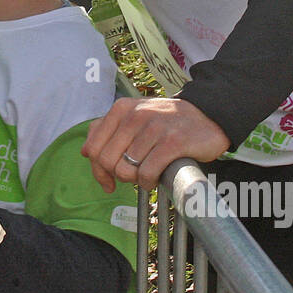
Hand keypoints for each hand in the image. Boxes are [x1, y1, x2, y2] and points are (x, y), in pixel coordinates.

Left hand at [82, 97, 229, 192]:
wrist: (208, 116)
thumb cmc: (166, 122)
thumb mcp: (134, 117)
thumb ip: (106, 130)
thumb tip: (85, 151)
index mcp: (121, 109)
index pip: (93, 148)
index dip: (97, 171)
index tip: (108, 182)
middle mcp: (135, 116)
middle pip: (107, 161)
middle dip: (117, 176)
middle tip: (133, 176)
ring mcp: (154, 128)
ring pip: (126, 170)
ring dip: (136, 180)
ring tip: (148, 173)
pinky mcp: (172, 143)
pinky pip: (146, 173)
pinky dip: (149, 182)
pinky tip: (156, 178)